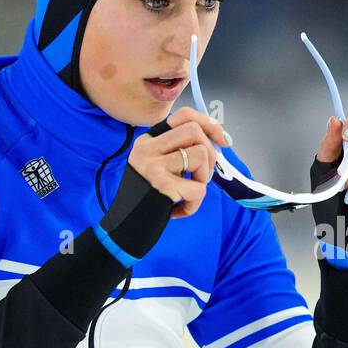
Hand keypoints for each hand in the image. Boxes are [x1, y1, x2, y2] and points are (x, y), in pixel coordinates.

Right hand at [97, 113, 229, 262]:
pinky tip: (177, 211)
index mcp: (147, 141)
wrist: (124, 230)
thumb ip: (181, 153)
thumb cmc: (148, 201)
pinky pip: (198, 189)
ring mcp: (152, 165)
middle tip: (201, 177)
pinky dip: (194, 205)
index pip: (184, 116)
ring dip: (203, 179)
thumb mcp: (160, 170)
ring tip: (188, 193)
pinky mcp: (161, 186)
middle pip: (194, 132)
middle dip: (210, 155)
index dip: (209, 125)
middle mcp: (147, 148)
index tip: (223, 141)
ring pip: (201, 155)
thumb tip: (219, 141)